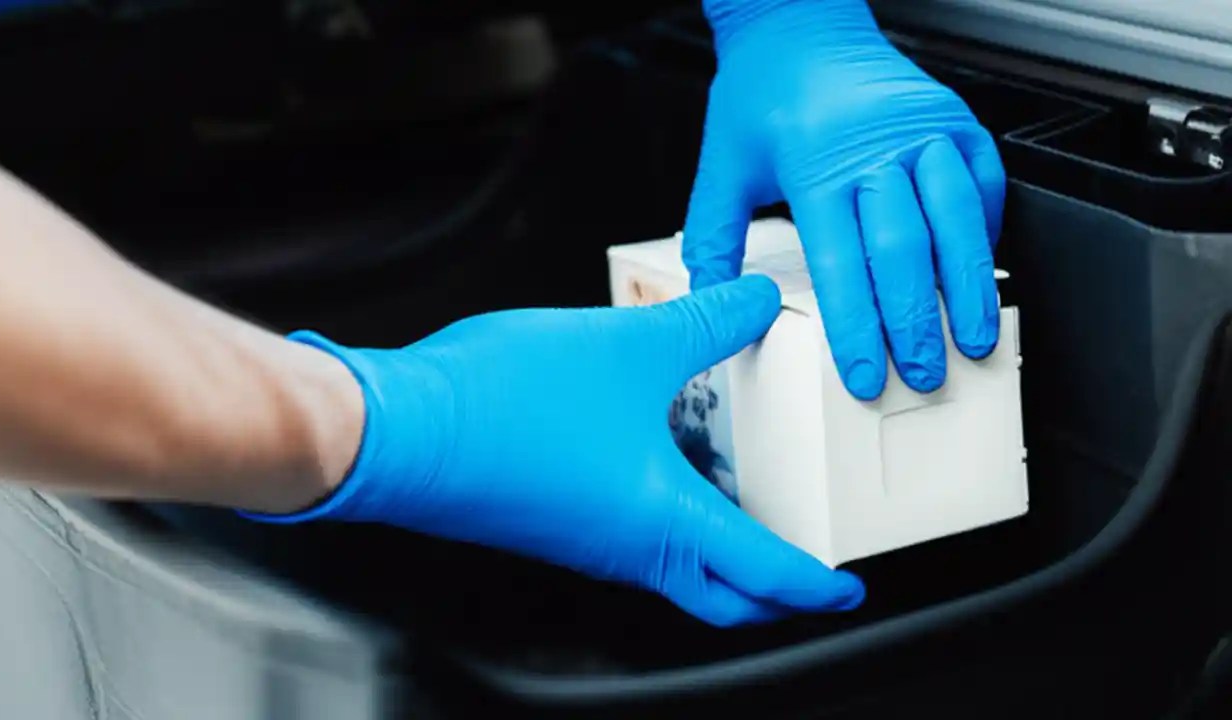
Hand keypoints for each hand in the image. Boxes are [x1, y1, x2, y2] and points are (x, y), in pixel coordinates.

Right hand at [241, 276, 864, 625]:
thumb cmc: (504, 406)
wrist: (397, 430)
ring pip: (677, 564)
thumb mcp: (629, 345)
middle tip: (805, 565)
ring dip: (721, 545)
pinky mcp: (553, 519)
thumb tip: (754, 300)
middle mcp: (628, 548)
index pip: (766, 576)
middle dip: (773, 592)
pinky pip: (632, 534)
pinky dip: (671, 515)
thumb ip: (705, 321)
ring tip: (747, 492)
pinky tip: (668, 452)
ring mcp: (587, 540)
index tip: (849, 585)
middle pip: (722, 596)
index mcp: (664, 523)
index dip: (817, 584)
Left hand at [685, 0, 1004, 399]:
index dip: (857, 327)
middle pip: (905, 251)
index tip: (865, 375)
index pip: (840, 265)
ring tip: (976, 339)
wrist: (800, 24)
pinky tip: (980, 272)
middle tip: (926, 376)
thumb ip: (714, 241)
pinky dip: (986, 231)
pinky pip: (983, 183)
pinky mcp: (955, 120)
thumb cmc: (762, 93)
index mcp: (816, 167)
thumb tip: (715, 306)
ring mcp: (923, 132)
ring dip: (969, 287)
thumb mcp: (722, 167)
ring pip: (958, 221)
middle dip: (918, 323)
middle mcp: (877, 149)